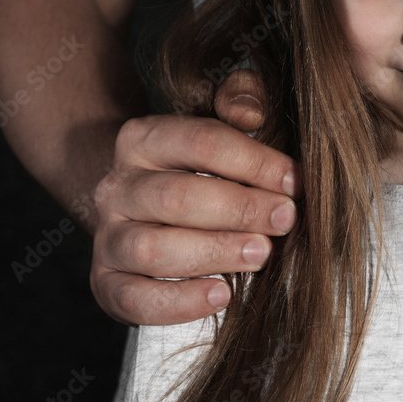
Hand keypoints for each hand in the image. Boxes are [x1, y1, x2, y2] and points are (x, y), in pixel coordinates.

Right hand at [90, 69, 300, 325]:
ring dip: (213, 253)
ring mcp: (108, 237)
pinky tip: (222, 294)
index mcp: (144, 138)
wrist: (150, 208)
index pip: (200, 141)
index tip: (295, 180)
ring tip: (261, 254)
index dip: (253, 161)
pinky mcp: (107, 283)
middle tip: (285, 219)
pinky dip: (179, 303)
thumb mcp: (222, 121)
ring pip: (152, 249)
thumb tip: (249, 112)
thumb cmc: (202, 165)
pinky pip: (134, 299)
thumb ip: (241, 98)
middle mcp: (117, 186)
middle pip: (177, 197)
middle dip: (239, 209)